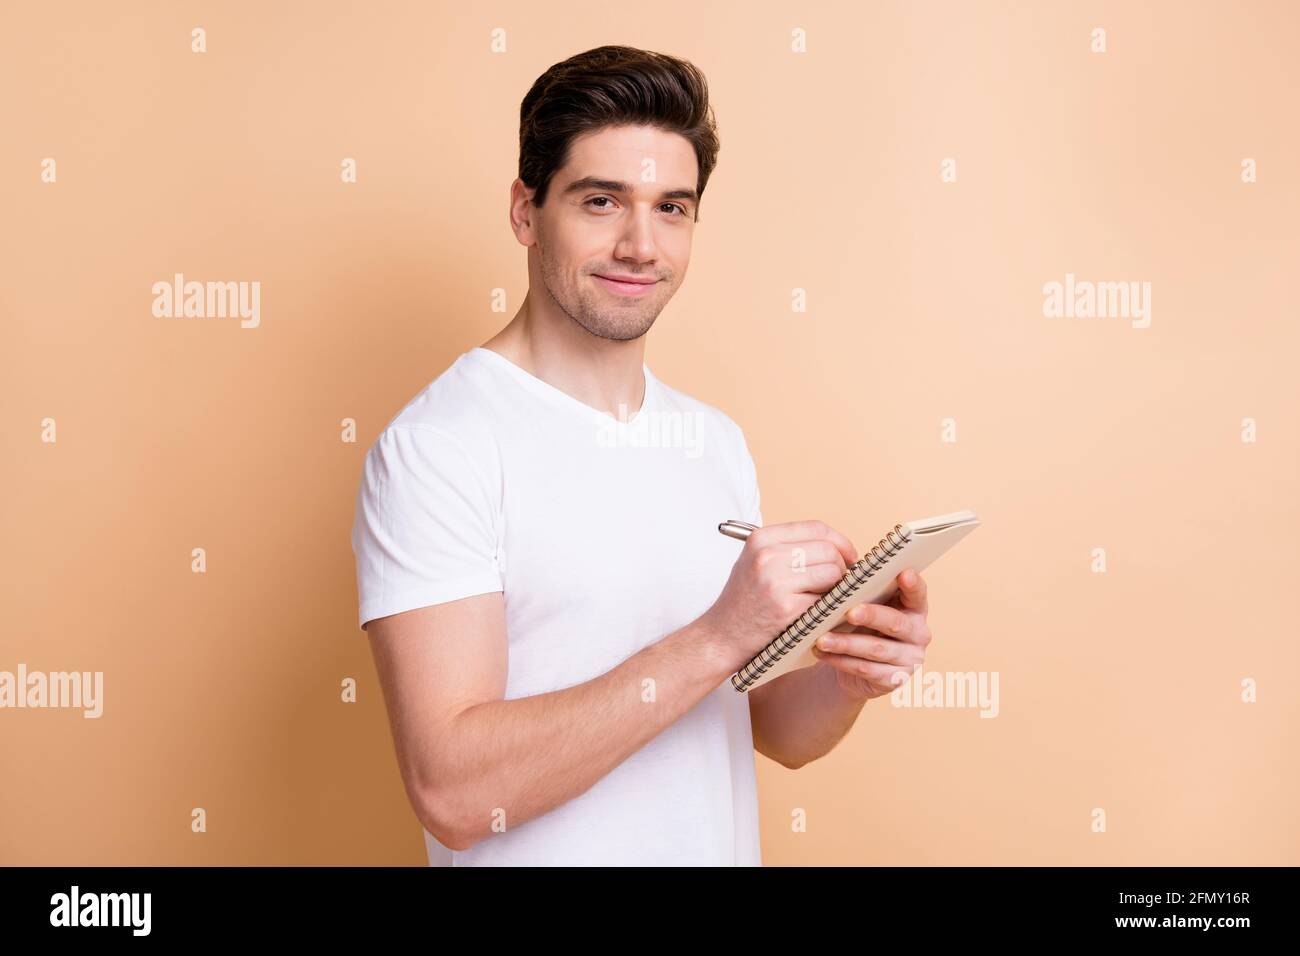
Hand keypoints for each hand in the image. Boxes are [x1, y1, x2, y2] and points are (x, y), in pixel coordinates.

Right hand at [697, 520, 858, 673]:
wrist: (722, 636)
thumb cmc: (744, 600)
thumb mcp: (756, 561)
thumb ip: (789, 548)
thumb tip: (837, 545)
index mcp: (761, 539)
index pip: (816, 528)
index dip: (840, 542)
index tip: (849, 557)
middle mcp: (767, 556)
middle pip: (829, 550)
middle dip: (842, 567)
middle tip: (838, 583)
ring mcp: (776, 582)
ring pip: (833, 573)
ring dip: (837, 588)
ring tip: (824, 598)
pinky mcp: (787, 608)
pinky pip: (827, 600)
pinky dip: (830, 607)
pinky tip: (820, 613)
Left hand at [810, 568, 930, 700]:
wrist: (855, 664)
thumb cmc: (862, 624)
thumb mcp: (865, 604)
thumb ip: (863, 588)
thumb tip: (847, 568)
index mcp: (914, 608)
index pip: (918, 594)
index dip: (913, 584)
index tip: (904, 573)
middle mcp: (919, 634)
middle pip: (895, 623)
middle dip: (871, 616)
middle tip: (850, 613)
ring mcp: (910, 659)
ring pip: (876, 649)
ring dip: (846, 644)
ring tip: (822, 639)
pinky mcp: (895, 680)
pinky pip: (866, 669)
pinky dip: (841, 661)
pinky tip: (823, 653)